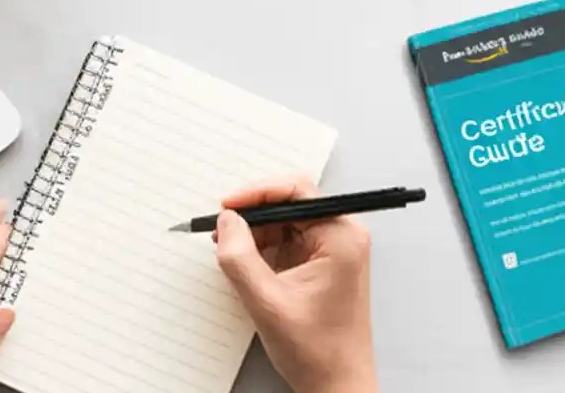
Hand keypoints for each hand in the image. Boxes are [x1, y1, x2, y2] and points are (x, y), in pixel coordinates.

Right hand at [214, 178, 377, 392]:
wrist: (336, 385)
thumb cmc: (317, 351)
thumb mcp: (266, 301)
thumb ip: (239, 257)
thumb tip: (226, 221)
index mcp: (341, 238)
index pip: (297, 191)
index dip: (257, 193)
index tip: (228, 206)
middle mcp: (342, 237)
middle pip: (289, 204)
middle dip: (252, 216)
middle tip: (222, 231)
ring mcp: (332, 250)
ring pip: (285, 222)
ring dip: (255, 233)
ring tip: (230, 252)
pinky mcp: (320, 264)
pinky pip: (286, 240)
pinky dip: (262, 248)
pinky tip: (245, 264)